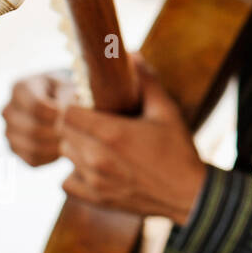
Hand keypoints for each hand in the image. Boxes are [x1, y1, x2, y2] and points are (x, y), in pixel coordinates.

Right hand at [3, 71, 75, 166]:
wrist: (58, 103)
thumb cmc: (65, 91)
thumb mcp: (68, 85)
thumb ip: (66, 94)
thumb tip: (62, 111)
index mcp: (20, 88)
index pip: (36, 106)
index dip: (57, 113)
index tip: (71, 114)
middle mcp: (9, 110)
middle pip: (32, 128)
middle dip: (58, 131)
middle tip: (74, 130)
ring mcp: (9, 132)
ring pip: (31, 146)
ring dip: (55, 145)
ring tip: (71, 139)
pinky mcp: (16, 149)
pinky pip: (32, 159)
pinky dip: (51, 157)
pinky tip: (63, 148)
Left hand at [56, 55, 206, 224]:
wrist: (188, 194)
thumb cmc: (179, 150)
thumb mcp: (166, 111)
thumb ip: (146, 81)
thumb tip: (132, 54)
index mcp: (113, 134)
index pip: (67, 113)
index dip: (74, 104)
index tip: (88, 102)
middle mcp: (97, 158)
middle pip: (63, 132)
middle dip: (75, 123)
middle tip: (94, 119)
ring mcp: (94, 181)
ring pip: (65, 154)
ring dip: (76, 145)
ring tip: (97, 142)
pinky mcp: (95, 198)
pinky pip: (66, 181)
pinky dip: (75, 172)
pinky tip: (93, 166)